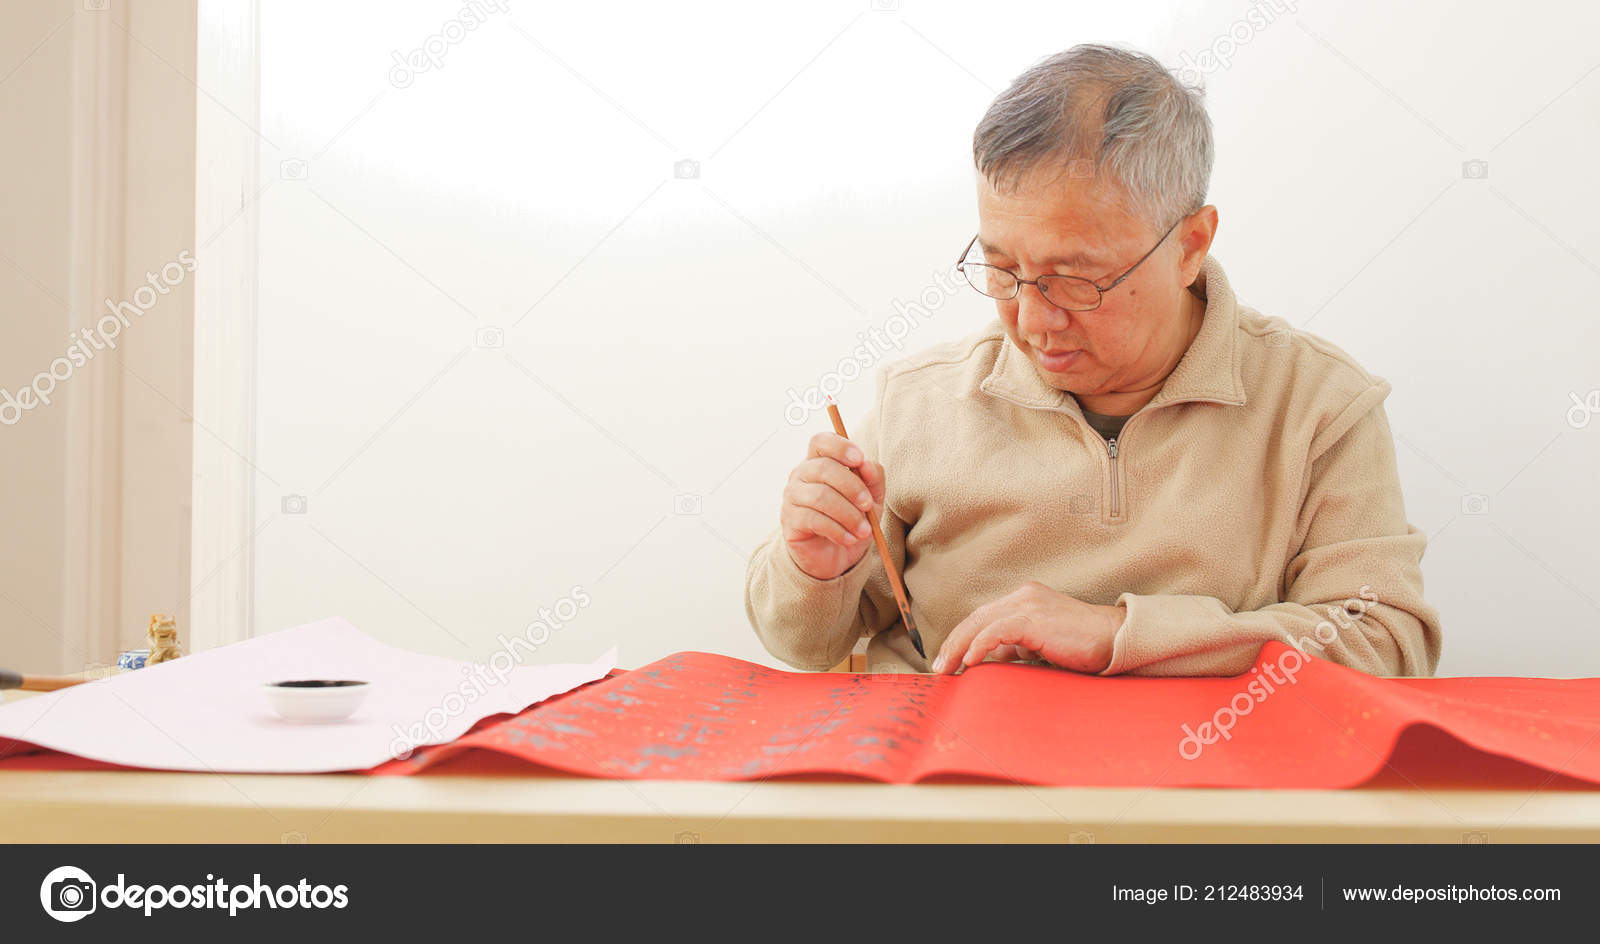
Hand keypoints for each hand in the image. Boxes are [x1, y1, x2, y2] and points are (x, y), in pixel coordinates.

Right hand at [780, 432, 885, 580]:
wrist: (834, 556)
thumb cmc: (851, 519)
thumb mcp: (871, 497)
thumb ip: (873, 477)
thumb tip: (867, 465)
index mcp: (819, 461)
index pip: (821, 441)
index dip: (840, 447)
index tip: (860, 460)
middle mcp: (800, 474)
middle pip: (823, 468)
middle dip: (852, 487)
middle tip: (868, 505)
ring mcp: (792, 497)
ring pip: (820, 497)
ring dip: (848, 515)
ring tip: (864, 531)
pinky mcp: (790, 521)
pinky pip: (814, 520)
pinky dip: (838, 530)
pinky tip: (849, 539)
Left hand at [931, 582, 1123, 674]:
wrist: (1114, 639)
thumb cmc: (1082, 646)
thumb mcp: (1041, 645)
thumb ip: (1017, 647)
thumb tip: (991, 659)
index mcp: (1024, 599)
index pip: (983, 617)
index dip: (962, 637)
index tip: (948, 659)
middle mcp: (1023, 597)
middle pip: (976, 617)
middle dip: (953, 642)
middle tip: (938, 667)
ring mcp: (1029, 605)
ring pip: (981, 622)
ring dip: (959, 646)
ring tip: (947, 669)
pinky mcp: (1035, 619)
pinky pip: (998, 630)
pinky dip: (980, 645)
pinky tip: (969, 662)